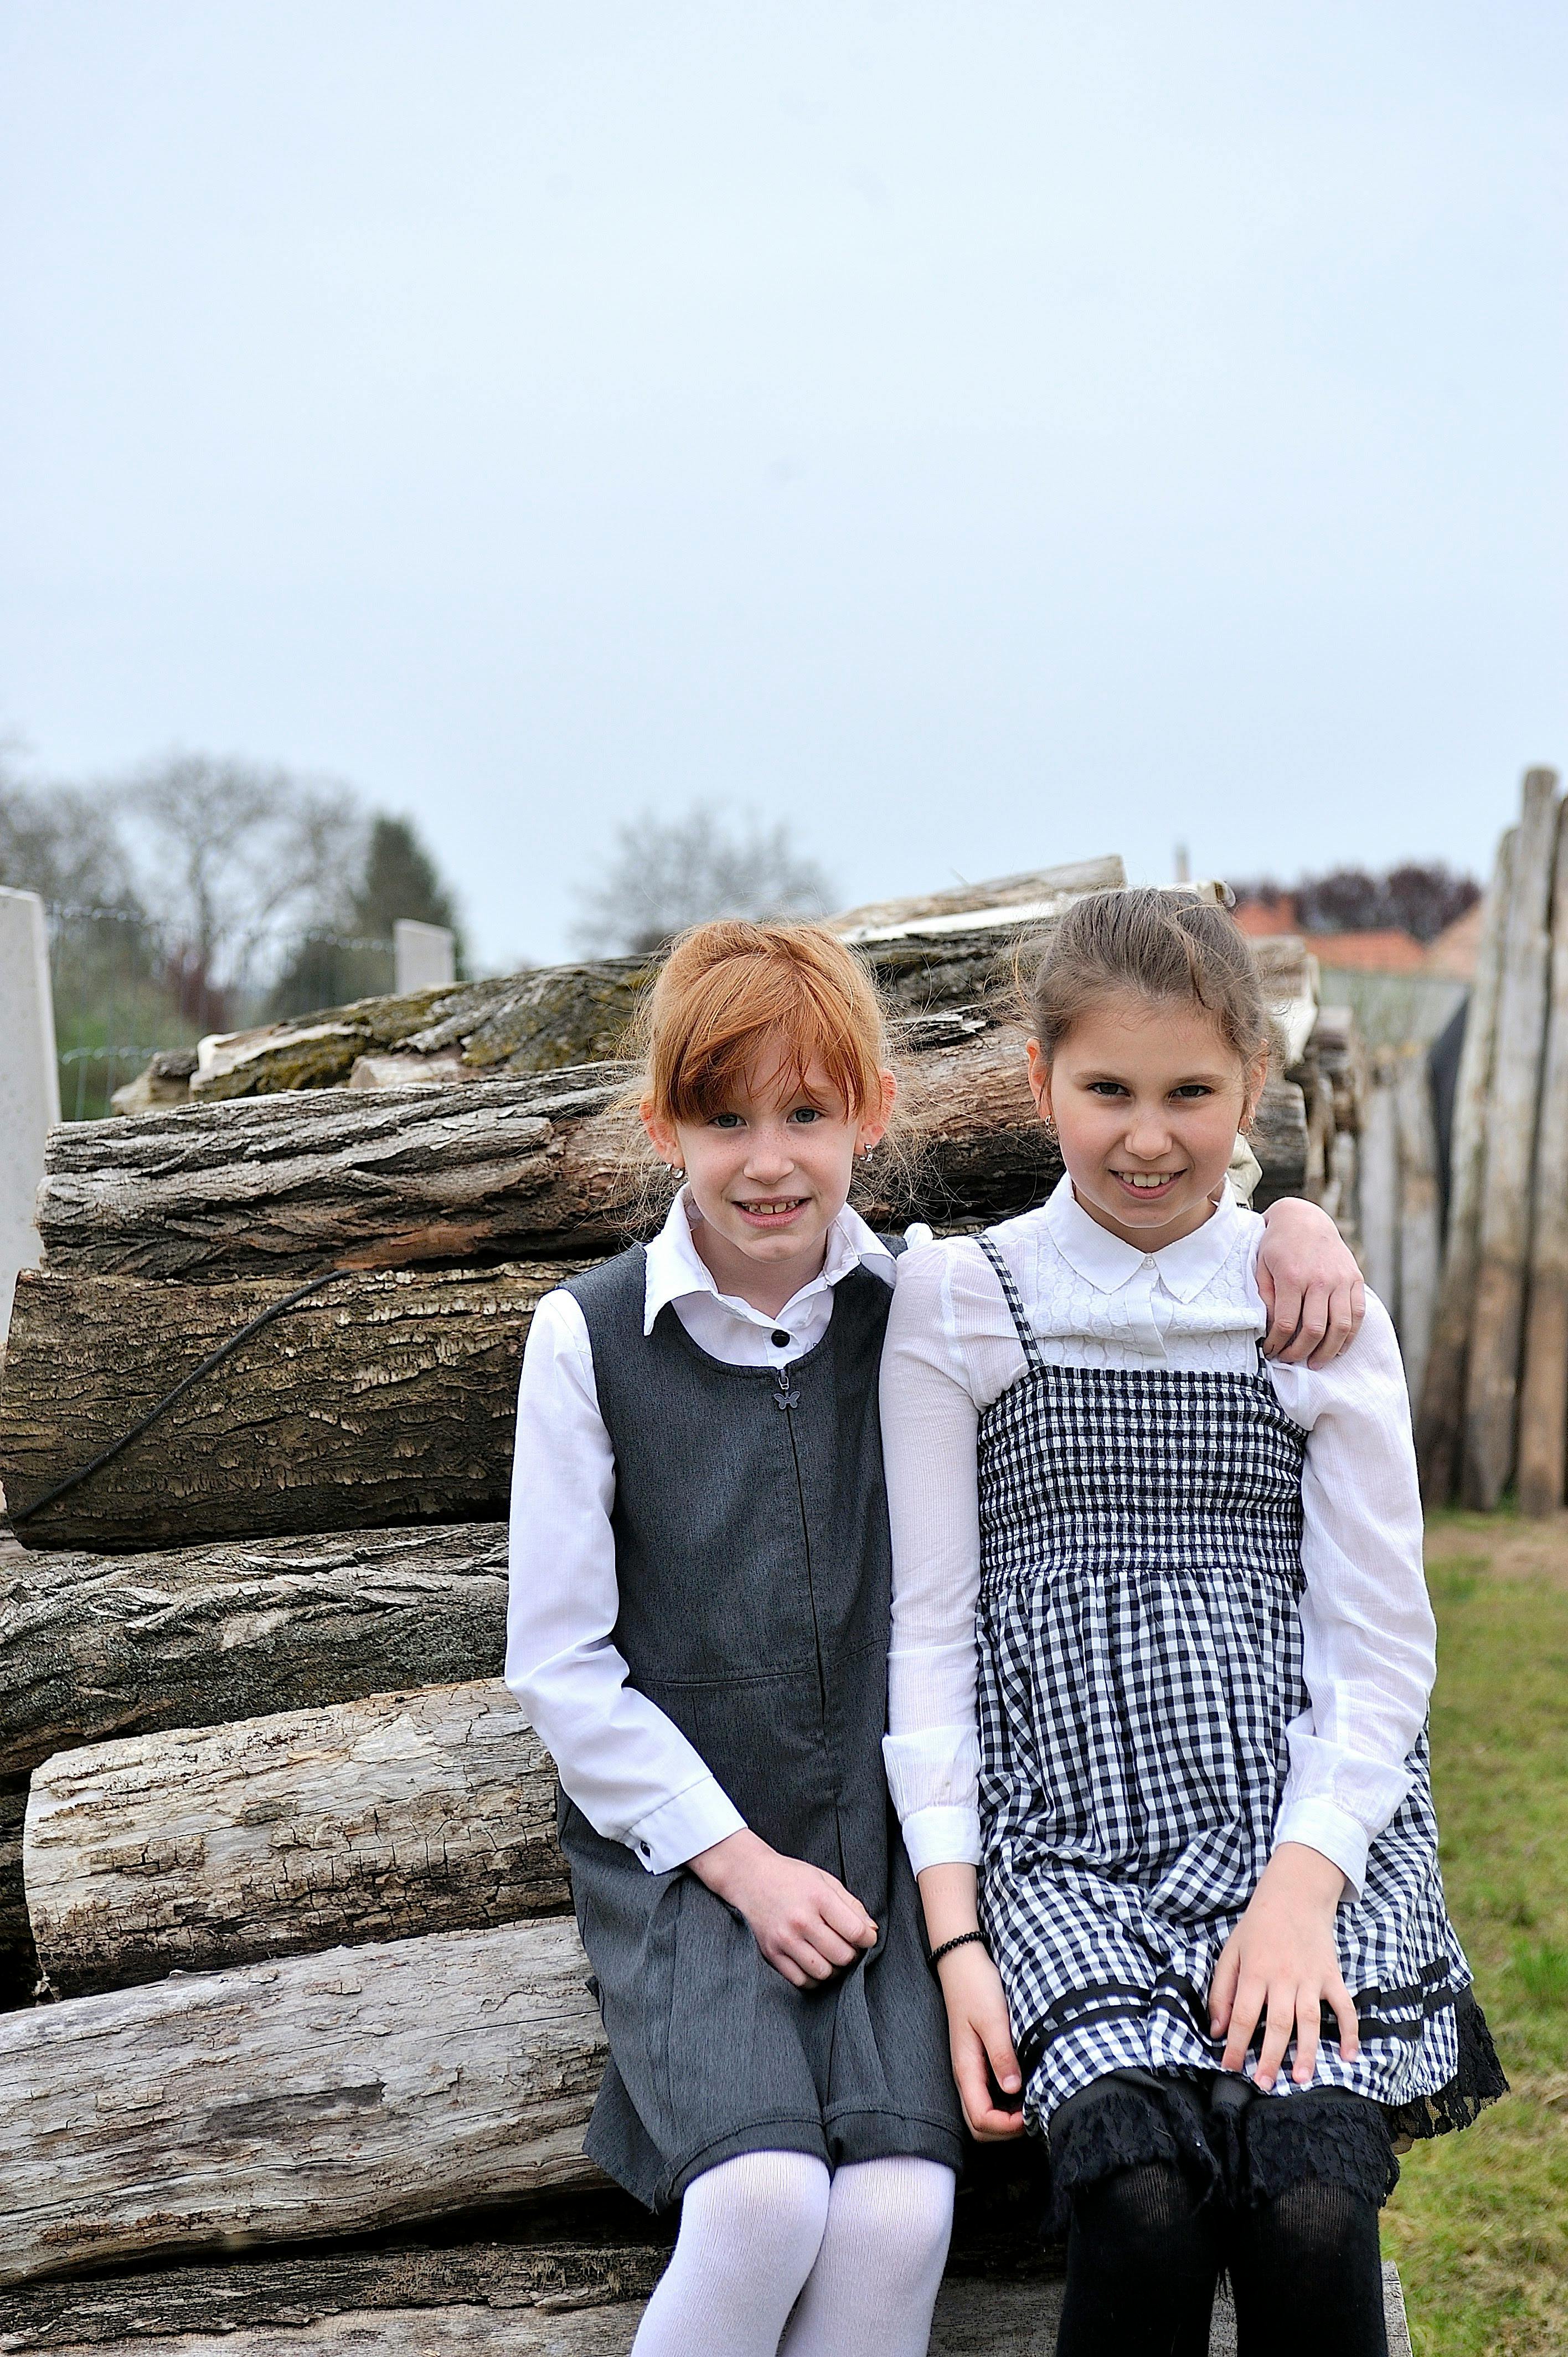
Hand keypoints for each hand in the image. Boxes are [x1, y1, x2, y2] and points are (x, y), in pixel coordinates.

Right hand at [690, 1829, 877, 1987]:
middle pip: (842, 1955)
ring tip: (831, 1955)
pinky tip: (815, 1963)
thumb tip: (872, 1931)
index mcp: (818, 1898)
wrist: (749, 1877)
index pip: (855, 1932)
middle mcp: (801, 1920)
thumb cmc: (791, 1877)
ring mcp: (784, 1939)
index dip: (868, 1939)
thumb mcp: (825, 1880)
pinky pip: (801, 1981)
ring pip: (823, 1972)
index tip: (866, 1938)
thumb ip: (851, 1905)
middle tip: (847, 1945)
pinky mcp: (771, 1953)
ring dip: (834, 1968)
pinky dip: (814, 1978)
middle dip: (852, 1954)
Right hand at [937, 1943, 1024, 2138]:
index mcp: (966, 2069)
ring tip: (1034, 2103)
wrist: (963, 1962)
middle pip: (980, 2125)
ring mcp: (972, 2069)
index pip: (980, 2119)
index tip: (1032, 2113)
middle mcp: (966, 2075)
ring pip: (985, 2112)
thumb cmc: (976, 1987)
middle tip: (1035, 2114)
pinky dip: (1007, 2102)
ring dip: (1007, 2118)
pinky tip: (1026, 2087)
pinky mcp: (979, 2060)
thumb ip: (1002, 2055)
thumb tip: (1014, 2091)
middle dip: (1006, 2130)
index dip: (1006, 2127)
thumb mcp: (993, 2019)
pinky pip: (990, 2094)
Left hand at [1208, 1844, 1359, 2089]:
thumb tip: (1216, 2030)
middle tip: (1265, 2084)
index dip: (1235, 2044)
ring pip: (1309, 2020)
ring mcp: (1311, 1978)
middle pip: (1276, 2023)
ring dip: (1307, 2051)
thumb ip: (1221, 1990)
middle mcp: (1283, 1978)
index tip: (1230, 2068)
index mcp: (1255, 1971)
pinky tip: (1349, 2056)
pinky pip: (1344, 2007)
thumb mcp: (1231, 1951)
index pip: (1242, 2015)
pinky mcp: (1331, 1976)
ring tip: (1301, 2078)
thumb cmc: (1258, 1927)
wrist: (1295, 1896)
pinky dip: (1350, 2032)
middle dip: (1270, 2056)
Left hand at [1256, 1199, 1364, 1365]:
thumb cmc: (1277, 1245)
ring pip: (1340, 1327)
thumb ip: (1266, 1297)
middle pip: (1314, 1330)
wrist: (1305, 1218)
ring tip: (1315, 1363)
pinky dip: (1349, 1336)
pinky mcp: (1355, 1279)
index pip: (1287, 1324)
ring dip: (1328, 1351)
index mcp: (1292, 1276)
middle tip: (1290, 1361)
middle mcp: (1319, 1279)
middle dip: (1300, 1352)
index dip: (1278, 1344)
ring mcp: (1341, 1280)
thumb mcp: (1261, 1266)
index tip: (1271, 1351)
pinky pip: (1357, 1314)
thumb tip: (1272, 1328)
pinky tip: (1338, 1349)